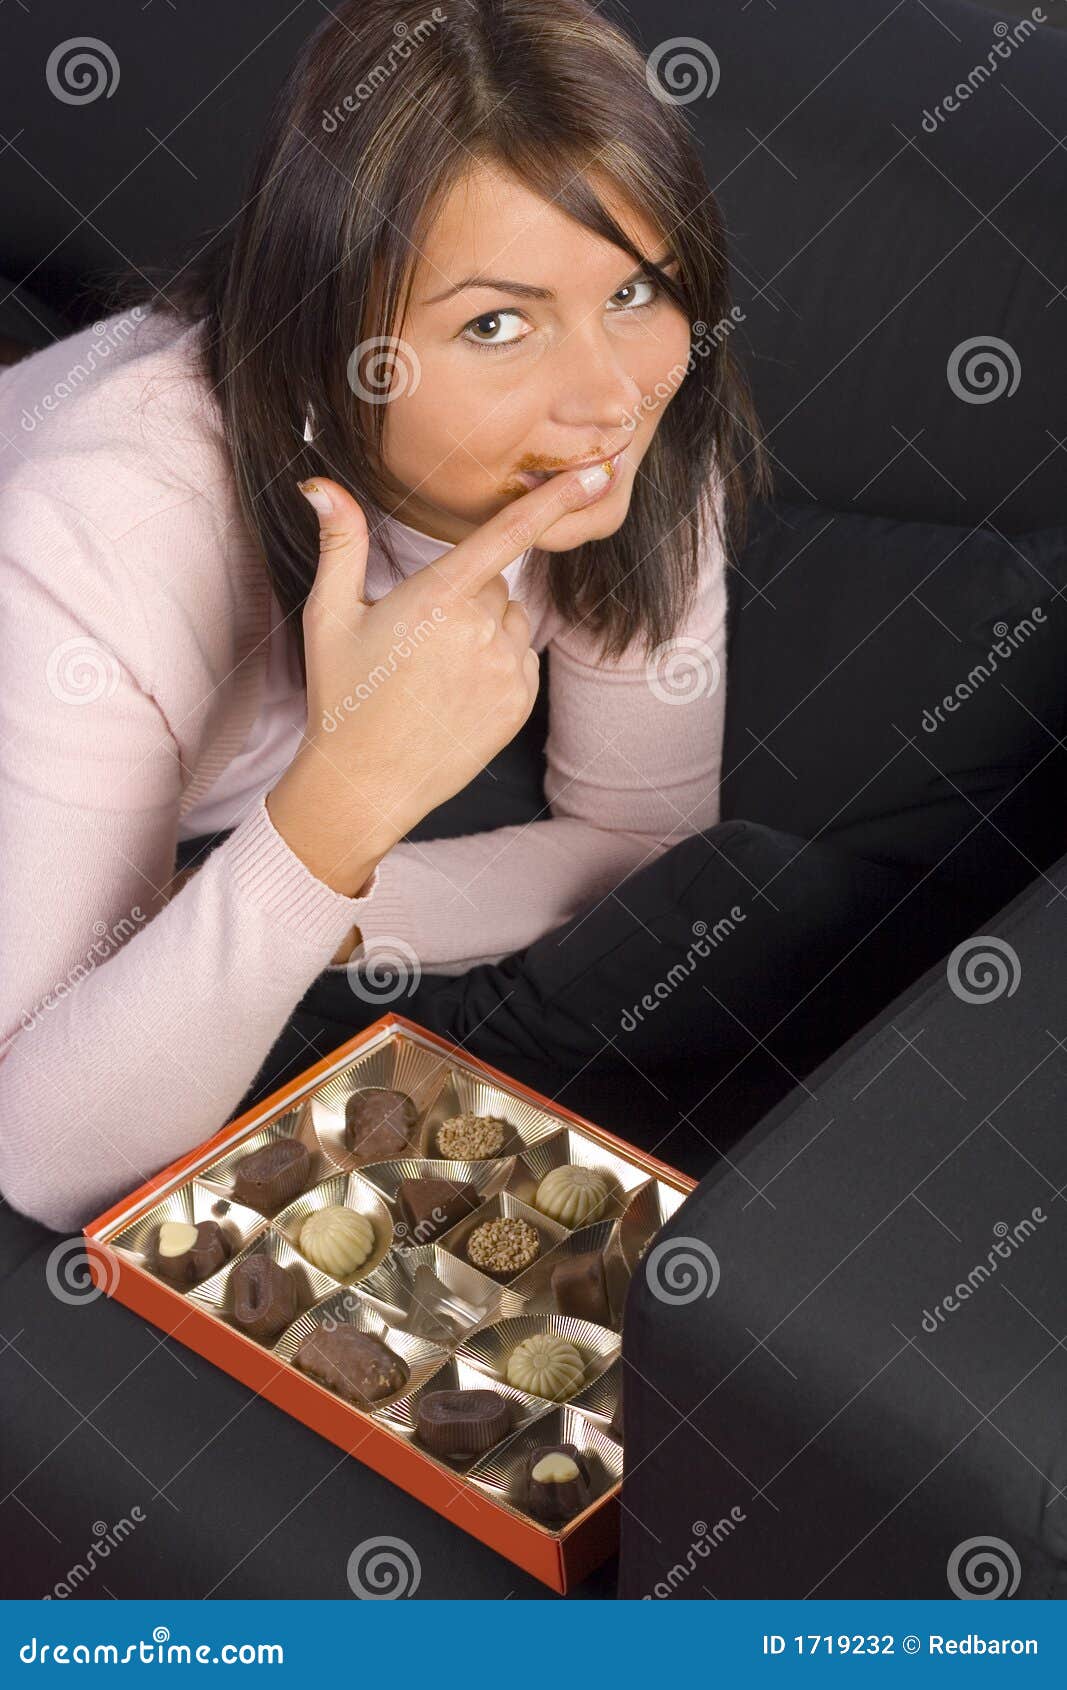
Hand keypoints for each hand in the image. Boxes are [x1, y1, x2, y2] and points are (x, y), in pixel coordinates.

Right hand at [267, 459, 616, 895]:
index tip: (597, 474)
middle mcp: (480, 630)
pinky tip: (456, 691)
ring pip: (511, 620)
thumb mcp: (328, 615)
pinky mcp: (520, 702)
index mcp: (436, 599)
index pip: (508, 533)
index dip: (555, 499)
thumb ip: (339, 543)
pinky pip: (523, 658)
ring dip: (485, 630)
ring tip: (436, 670)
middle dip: (466, 596)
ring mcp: (506, 669)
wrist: (365, 781)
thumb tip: (320, 485)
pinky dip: (499, 664)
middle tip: (418, 639)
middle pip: (495, 583)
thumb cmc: (342, 694)